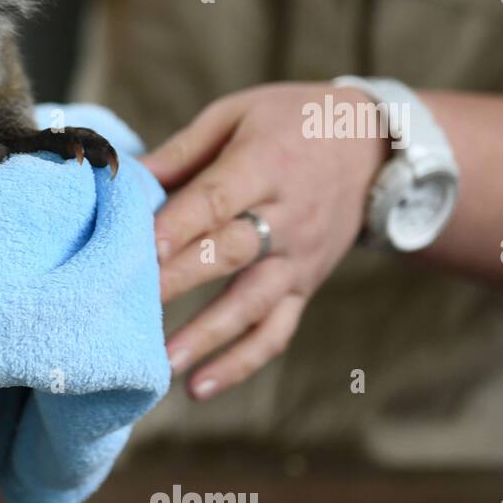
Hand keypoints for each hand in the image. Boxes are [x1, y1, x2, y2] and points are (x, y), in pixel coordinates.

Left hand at [139, 83, 388, 399]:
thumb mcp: (239, 114)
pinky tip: (199, 388)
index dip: (180, 225)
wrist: (376, 149)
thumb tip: (126, 176)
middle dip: (180, 280)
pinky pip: (275, 332)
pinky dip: (241, 364)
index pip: (218, 199)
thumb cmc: (291, 122)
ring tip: (163, 364)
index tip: (142, 249)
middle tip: (131, 304)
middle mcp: (286, 218)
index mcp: (265, 164)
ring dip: (207, 336)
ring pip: (253, 303)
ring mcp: (297, 259)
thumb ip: (183, 150)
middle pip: (231, 254)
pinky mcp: (304, 288)